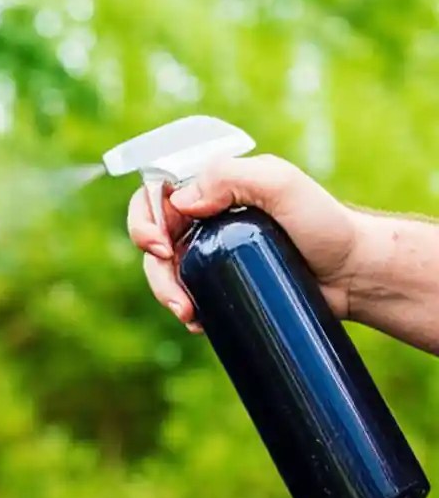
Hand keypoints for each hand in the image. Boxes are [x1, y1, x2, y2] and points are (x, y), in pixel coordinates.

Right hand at [126, 154, 362, 328]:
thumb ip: (232, 175)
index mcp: (212, 186)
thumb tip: (183, 203)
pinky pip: (186, 293)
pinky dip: (184, 308)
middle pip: (152, 237)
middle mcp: (204, 217)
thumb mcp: (282, 184)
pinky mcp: (220, 282)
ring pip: (164, 270)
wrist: (354, 274)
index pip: (155, 195)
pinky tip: (197, 321)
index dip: (144, 220)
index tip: (160, 248)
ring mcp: (210, 252)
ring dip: (164, 293)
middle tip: (175, 293)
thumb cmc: (325, 223)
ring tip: (188, 314)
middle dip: (153, 268)